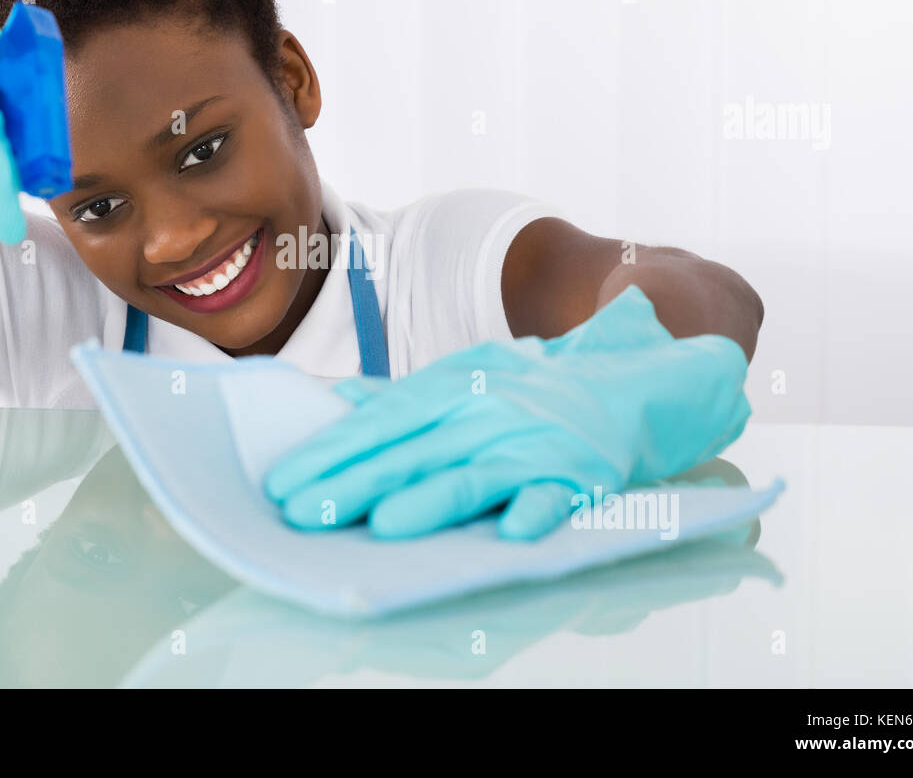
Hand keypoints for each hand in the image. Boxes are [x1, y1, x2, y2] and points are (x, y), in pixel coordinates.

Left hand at [264, 285, 751, 539]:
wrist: (627, 386)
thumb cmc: (529, 391)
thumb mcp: (465, 377)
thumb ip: (404, 395)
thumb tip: (340, 398)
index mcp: (455, 386)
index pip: (383, 419)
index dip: (333, 450)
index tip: (285, 479)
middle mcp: (489, 410)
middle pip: (414, 451)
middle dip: (355, 483)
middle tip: (305, 513)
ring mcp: (533, 442)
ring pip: (473, 475)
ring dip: (431, 500)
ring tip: (384, 526)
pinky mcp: (578, 475)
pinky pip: (553, 496)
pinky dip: (534, 513)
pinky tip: (510, 534)